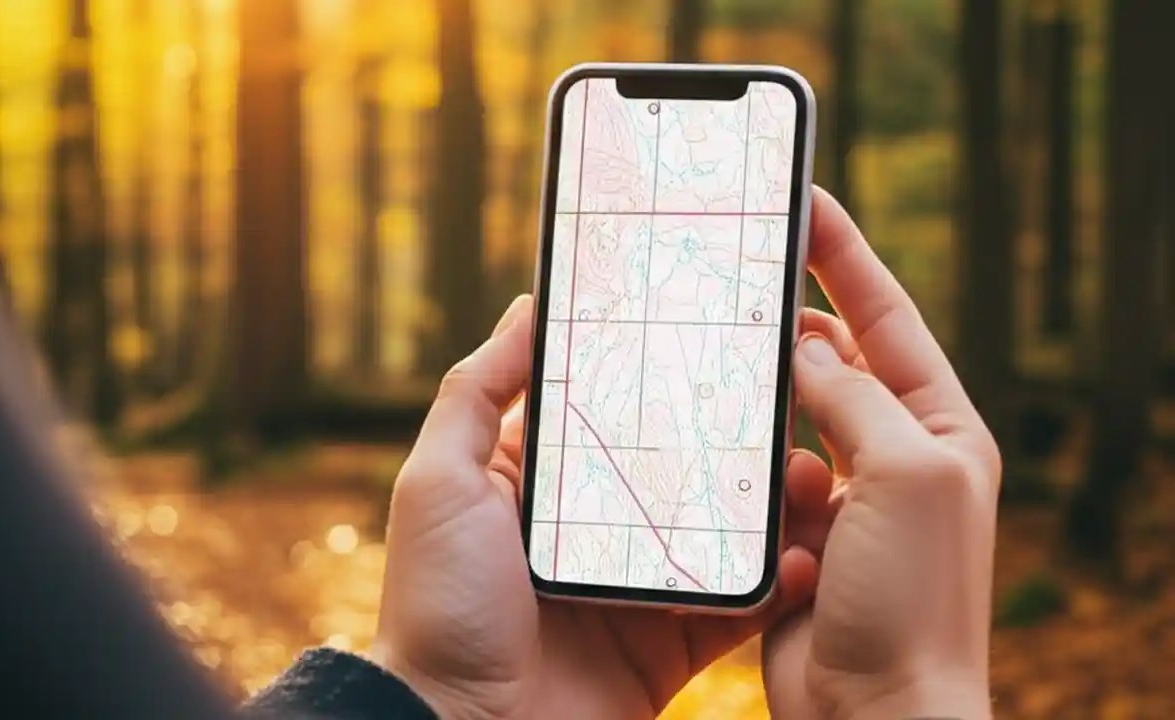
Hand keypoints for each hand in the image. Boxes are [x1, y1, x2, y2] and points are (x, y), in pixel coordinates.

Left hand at [369, 295, 830, 718]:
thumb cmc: (439, 602)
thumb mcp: (440, 481)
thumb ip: (478, 392)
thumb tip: (530, 306)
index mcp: (545, 481)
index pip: (613, 408)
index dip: (659, 372)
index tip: (715, 328)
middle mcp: (596, 526)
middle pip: (681, 466)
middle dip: (737, 435)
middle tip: (792, 396)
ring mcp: (638, 585)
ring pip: (721, 532)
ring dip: (770, 506)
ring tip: (812, 472)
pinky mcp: (670, 643)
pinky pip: (737, 607)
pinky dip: (775, 586)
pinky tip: (808, 554)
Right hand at [762, 188, 999, 718]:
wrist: (874, 713)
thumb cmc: (913, 598)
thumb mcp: (904, 472)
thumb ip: (855, 397)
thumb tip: (808, 347)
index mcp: (940, 430)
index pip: (889, 319)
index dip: (846, 258)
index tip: (805, 203)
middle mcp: (895, 457)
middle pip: (837, 361)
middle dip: (791, 317)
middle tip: (737, 264)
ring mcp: (845, 498)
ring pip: (787, 417)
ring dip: (756, 390)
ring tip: (712, 351)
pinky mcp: (796, 538)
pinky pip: (757, 474)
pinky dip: (736, 460)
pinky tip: (710, 447)